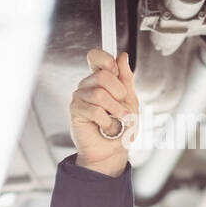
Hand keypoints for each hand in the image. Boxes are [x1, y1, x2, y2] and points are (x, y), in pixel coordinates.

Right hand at [70, 49, 139, 175]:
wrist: (114, 150)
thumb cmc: (121, 126)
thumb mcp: (130, 100)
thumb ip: (126, 78)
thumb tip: (122, 57)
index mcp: (101, 79)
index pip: (96, 56)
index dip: (106, 59)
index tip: (115, 71)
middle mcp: (88, 85)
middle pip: (102, 75)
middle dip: (119, 93)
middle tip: (121, 107)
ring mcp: (80, 97)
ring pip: (99, 94)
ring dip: (115, 110)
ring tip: (117, 120)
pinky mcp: (75, 111)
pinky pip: (94, 110)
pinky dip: (106, 122)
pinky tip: (106, 127)